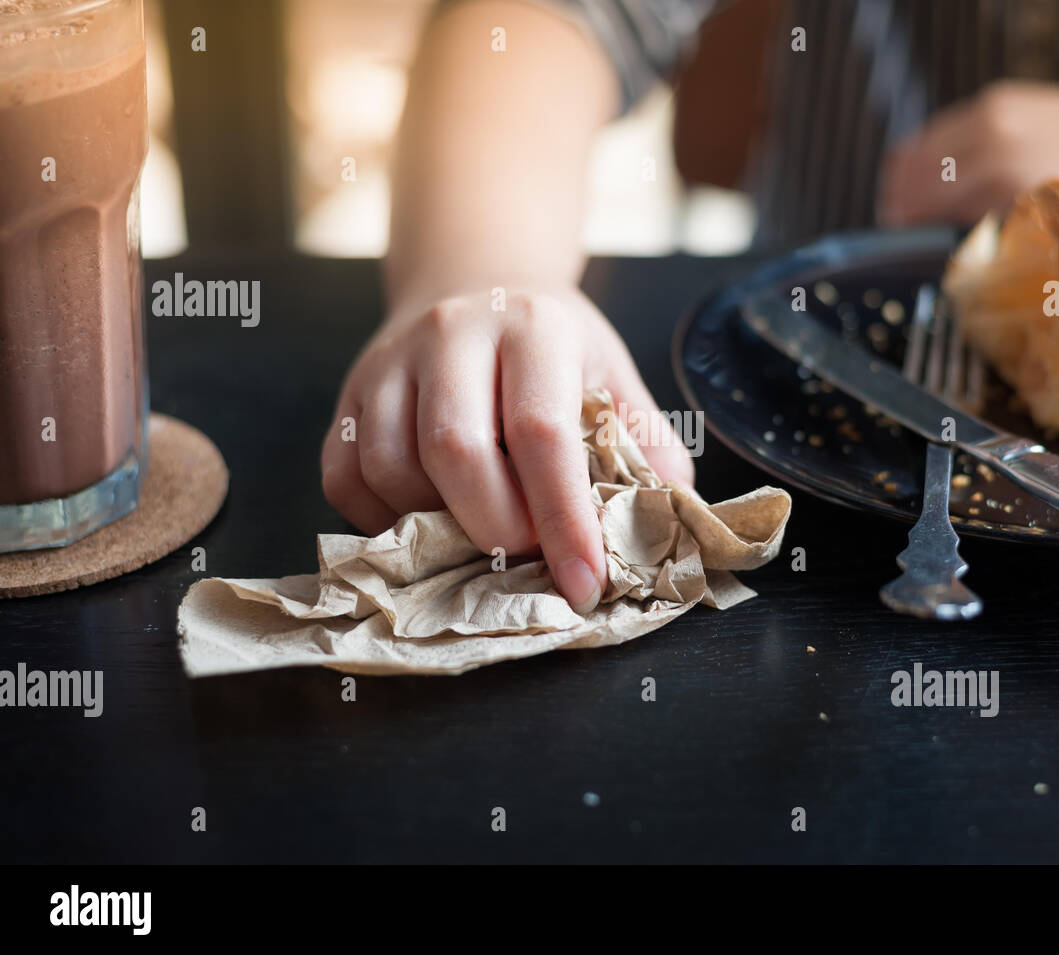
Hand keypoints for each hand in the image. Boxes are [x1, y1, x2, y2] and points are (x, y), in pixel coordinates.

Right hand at [320, 284, 694, 612]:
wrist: (472, 281)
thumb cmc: (550, 344)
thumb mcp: (610, 371)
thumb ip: (643, 438)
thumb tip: (671, 513)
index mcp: (533, 329)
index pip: (541, 433)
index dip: (563, 518)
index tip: (584, 581)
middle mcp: (452, 335)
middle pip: (456, 453)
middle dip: (497, 529)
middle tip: (529, 556)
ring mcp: (389, 362)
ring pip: (390, 468)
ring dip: (436, 526)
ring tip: (480, 531)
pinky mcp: (347, 393)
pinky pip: (345, 476)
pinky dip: (381, 519)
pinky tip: (425, 519)